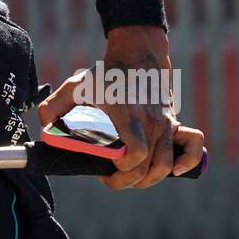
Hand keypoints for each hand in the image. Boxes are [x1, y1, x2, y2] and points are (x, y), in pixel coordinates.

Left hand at [37, 25, 204, 190]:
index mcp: (127, 115)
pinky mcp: (174, 123)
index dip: (122, 171)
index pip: (135, 155)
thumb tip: (44, 127)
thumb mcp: (77, 85)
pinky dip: (187, 161)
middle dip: (129, 182)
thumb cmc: (106, 75)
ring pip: (167, 165)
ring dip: (150, 180)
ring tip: (132, 178)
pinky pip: (194, 145)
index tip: (106, 169)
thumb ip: (54, 105)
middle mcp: (150, 122)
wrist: (137, 56)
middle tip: (111, 178)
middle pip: (149, 168)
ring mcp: (165, 124)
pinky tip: (174, 170)